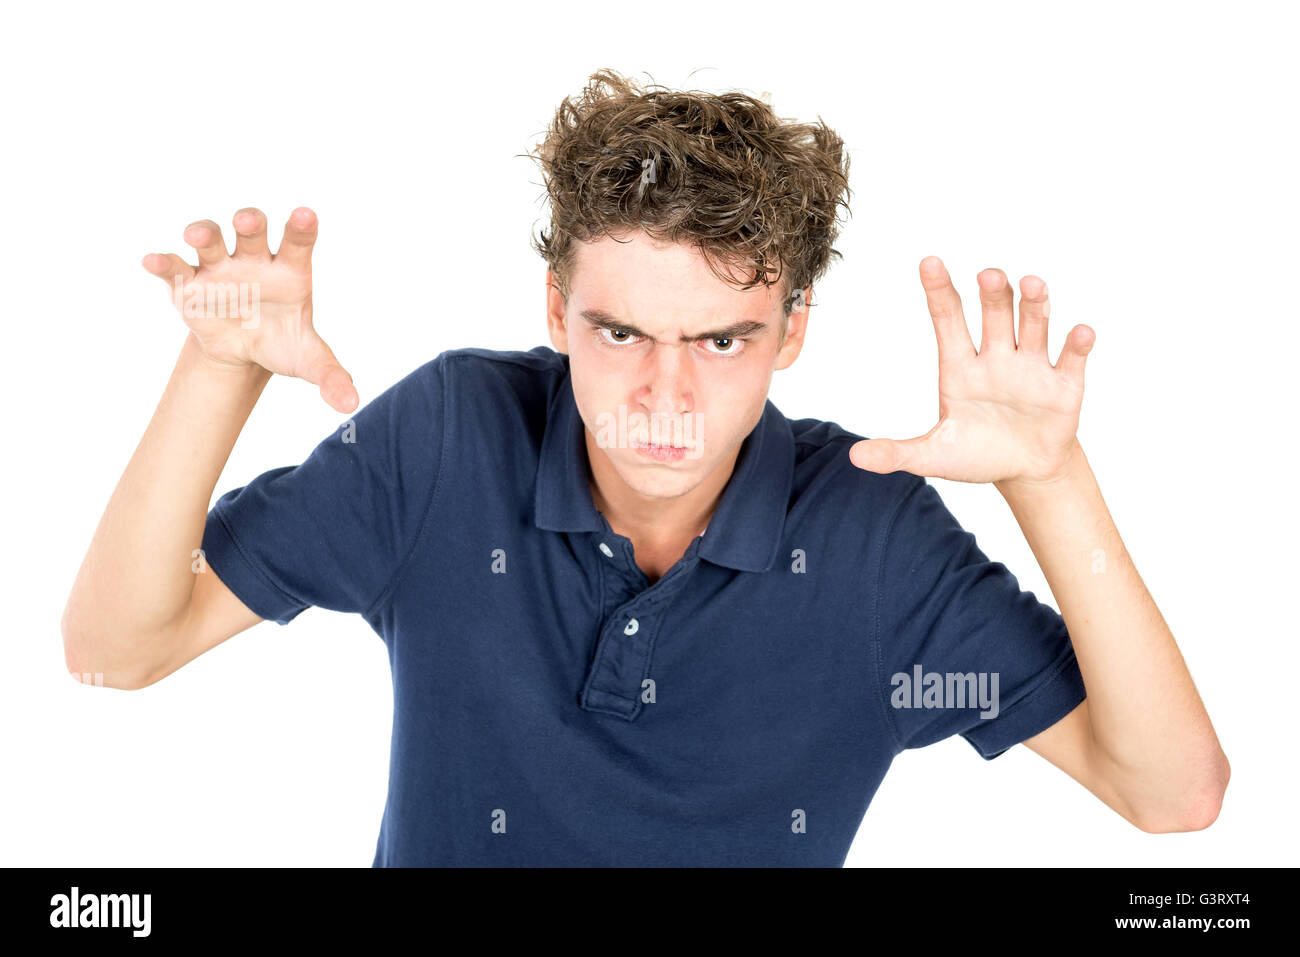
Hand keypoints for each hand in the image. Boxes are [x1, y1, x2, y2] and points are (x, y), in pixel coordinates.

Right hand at [142, 207, 357, 412]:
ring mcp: (219, 268)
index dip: (301, 228)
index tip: (305, 215)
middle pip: (251, 231)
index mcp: (289, 270)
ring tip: (198, 236)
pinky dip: (163, 263)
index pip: (298, 242)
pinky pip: (174, 268)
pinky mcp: (188, 284)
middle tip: (248, 223)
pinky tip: (153, 261)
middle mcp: (253, 259)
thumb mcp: (308, 361)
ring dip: (204, 234)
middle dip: (249, 223)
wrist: (243, 353)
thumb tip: (351, 404)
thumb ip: (331, 376)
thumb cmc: (281, 343)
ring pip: (210, 240)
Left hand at [848, 256, 1094, 487]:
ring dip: (1034, 305)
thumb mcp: (933, 456)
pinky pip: (1071, 358)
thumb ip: (897, 453)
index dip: (939, 291)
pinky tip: (1079, 333)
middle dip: (994, 294)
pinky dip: (1076, 344)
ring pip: (1033, 326)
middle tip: (988, 276)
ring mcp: (1031, 367)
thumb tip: (854, 458)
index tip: (929, 262)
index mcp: (960, 366)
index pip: (947, 319)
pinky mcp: (1064, 385)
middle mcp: (996, 357)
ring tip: (1032, 285)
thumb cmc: (976, 454)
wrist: (1025, 471)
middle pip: (995, 315)